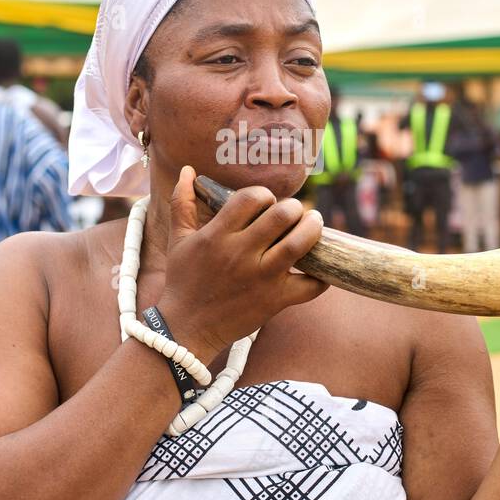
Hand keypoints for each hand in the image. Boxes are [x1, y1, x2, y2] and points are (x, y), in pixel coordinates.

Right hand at [156, 165, 329, 361]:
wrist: (185, 328)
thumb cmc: (183, 280)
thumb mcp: (178, 240)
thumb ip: (182, 203)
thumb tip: (188, 170)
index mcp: (217, 235)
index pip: (251, 197)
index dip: (264, 194)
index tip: (266, 202)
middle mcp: (240, 254)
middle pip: (282, 215)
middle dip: (294, 207)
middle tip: (295, 212)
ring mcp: (261, 278)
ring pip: (299, 243)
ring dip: (313, 228)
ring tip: (313, 224)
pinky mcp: (275, 301)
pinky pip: (309, 286)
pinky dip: (321, 278)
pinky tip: (318, 270)